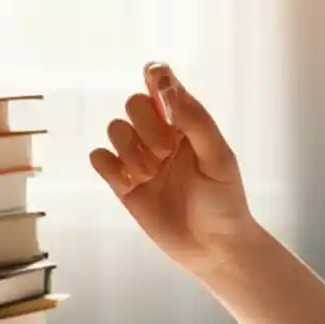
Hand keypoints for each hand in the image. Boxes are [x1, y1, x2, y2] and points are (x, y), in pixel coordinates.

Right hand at [91, 63, 258, 275]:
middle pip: (133, 104)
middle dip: (145, 124)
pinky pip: (100, 159)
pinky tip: (129, 182)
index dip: (155, 75)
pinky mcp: (124, 185)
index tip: (156, 80)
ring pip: (115, 129)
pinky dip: (108, 164)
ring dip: (130, 148)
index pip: (163, 84)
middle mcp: (161, 137)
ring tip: (150, 173)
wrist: (213, 248)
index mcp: (187, 124)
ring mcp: (141, 160)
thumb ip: (196, 121)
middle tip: (166, 152)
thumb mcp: (218, 158)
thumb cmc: (224, 200)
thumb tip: (168, 89)